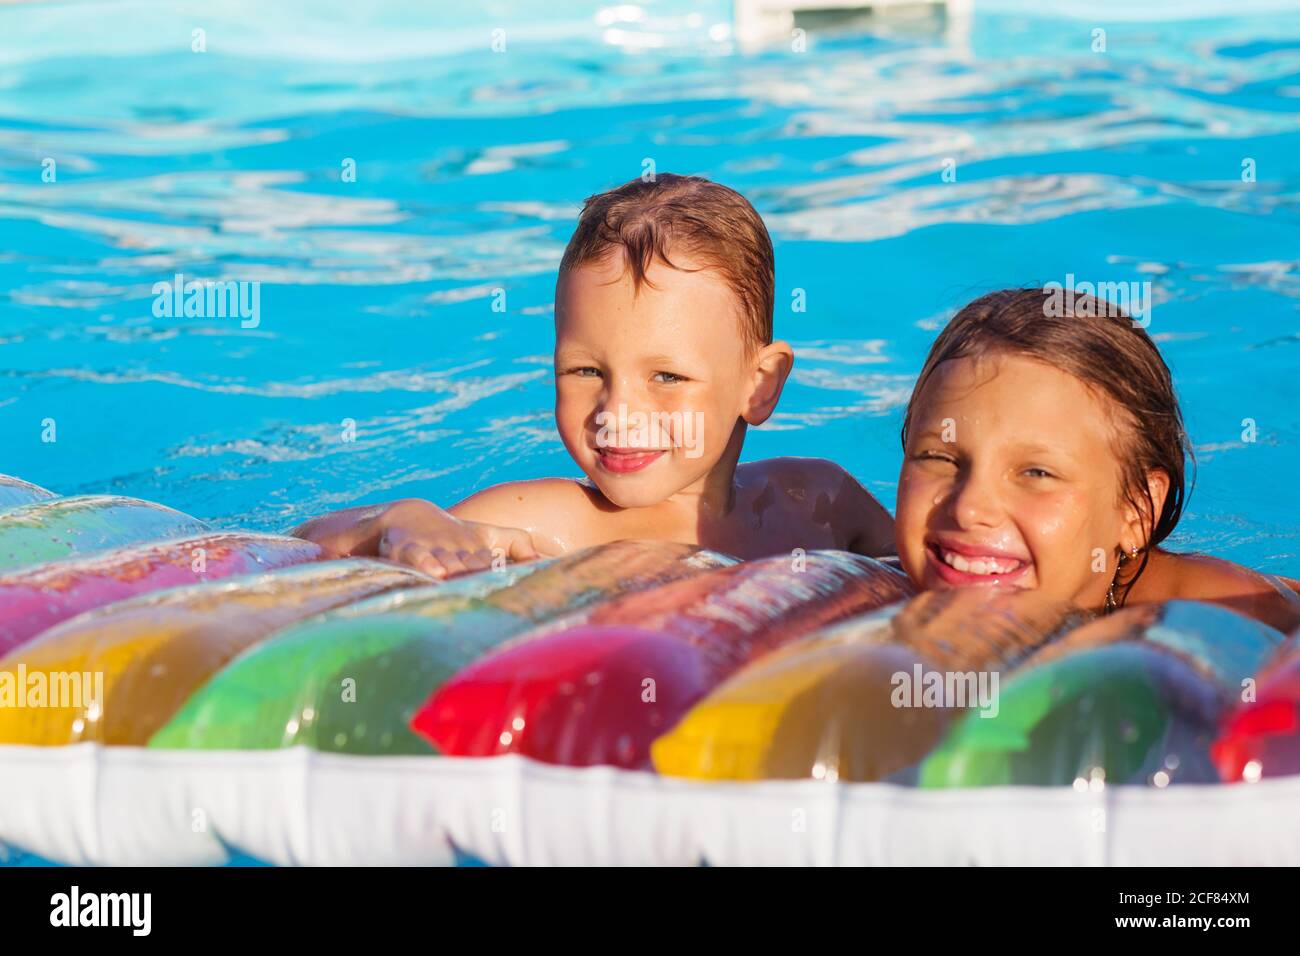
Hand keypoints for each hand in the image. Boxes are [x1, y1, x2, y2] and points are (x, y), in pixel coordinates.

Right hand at [376, 499, 538, 578]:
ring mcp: (432, 548)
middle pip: (471, 565)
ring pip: (447, 563)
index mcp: (477, 546)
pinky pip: (417, 557)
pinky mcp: (407, 550)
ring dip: (456, 572)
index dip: (503, 575)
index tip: (519, 587)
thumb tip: (543, 559)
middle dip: (480, 577)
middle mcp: (456, 547)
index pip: (493, 563)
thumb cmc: (456, 533)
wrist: (409, 515)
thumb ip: (518, 544)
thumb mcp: (488, 535)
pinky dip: (426, 564)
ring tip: (464, 584)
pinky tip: (435, 572)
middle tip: (493, 594)